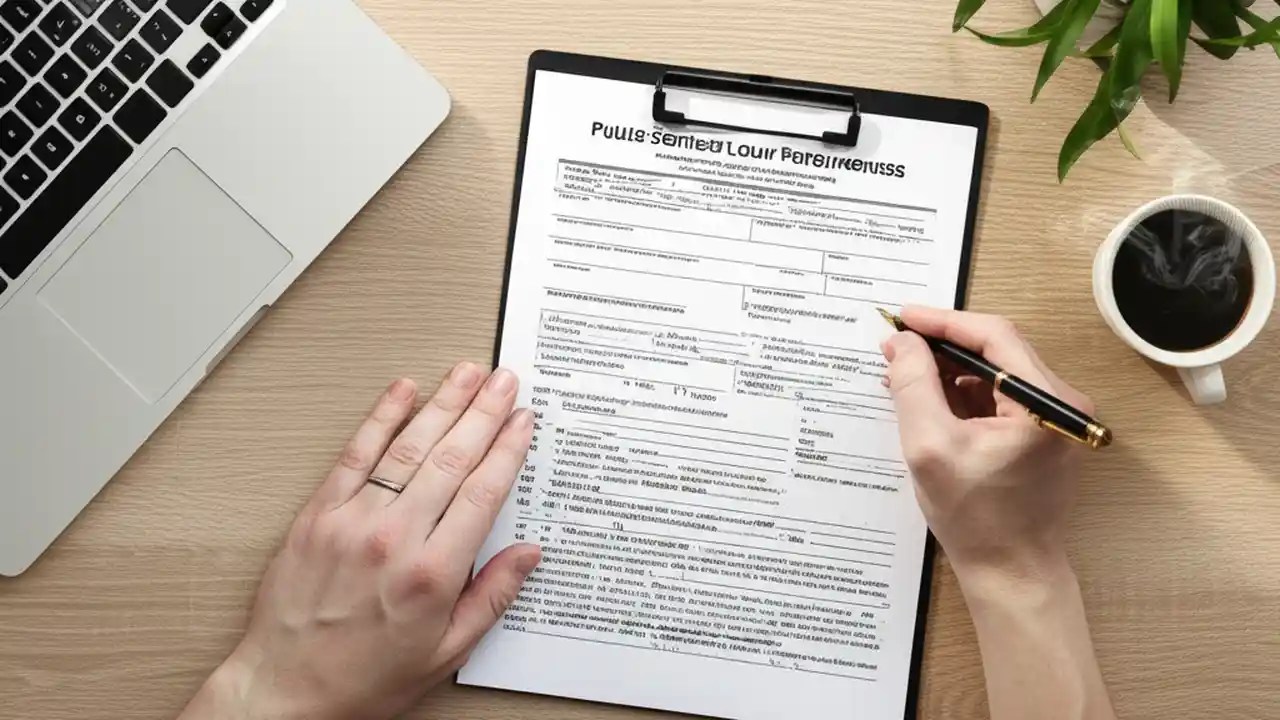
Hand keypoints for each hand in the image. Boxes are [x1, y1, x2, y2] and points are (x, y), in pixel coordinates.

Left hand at [179, 364, 539, 719]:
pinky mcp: (317, 515)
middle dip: (484, 412)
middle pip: (452, 458)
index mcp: (434, 573)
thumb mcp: (447, 653)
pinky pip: (354, 455)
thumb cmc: (364, 679)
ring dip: (442, 403)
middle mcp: (395, 539)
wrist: (286, 690)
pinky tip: (402, 391)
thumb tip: (528, 553)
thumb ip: (492, 596)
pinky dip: (380, 418)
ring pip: (408, 447)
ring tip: (467, 374)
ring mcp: (353, 521)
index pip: (483, 492)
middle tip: (506, 381)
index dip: (508, 449)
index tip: (523, 422)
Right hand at [881, 307, 1093, 588]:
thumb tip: (902, 342)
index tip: (901, 317)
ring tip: (904, 373)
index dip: (943, 322)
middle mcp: (1061, 403)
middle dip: (942, 344)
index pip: (993, 335)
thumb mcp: (930, 446)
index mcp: (1046, 401)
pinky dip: (962, 392)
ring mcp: (1056, 419)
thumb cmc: (975, 517)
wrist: (1012, 573)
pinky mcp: (1042, 434)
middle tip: (896, 345)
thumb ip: (913, 386)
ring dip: (949, 369)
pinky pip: (998, 396)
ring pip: (995, 371)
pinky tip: (928, 398)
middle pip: (996, 349)